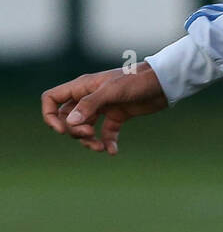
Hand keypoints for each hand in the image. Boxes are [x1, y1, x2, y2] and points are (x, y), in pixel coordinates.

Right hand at [41, 62, 167, 154]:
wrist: (163, 82)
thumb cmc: (136, 81)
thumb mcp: (112, 91)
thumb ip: (90, 105)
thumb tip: (70, 123)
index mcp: (82, 87)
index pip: (52, 99)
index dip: (50, 116)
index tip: (62, 129)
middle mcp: (89, 97)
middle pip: (67, 118)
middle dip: (74, 131)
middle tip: (89, 134)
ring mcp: (104, 107)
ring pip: (85, 128)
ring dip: (89, 141)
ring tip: (101, 147)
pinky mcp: (118, 116)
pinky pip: (106, 133)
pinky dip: (108, 142)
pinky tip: (113, 151)